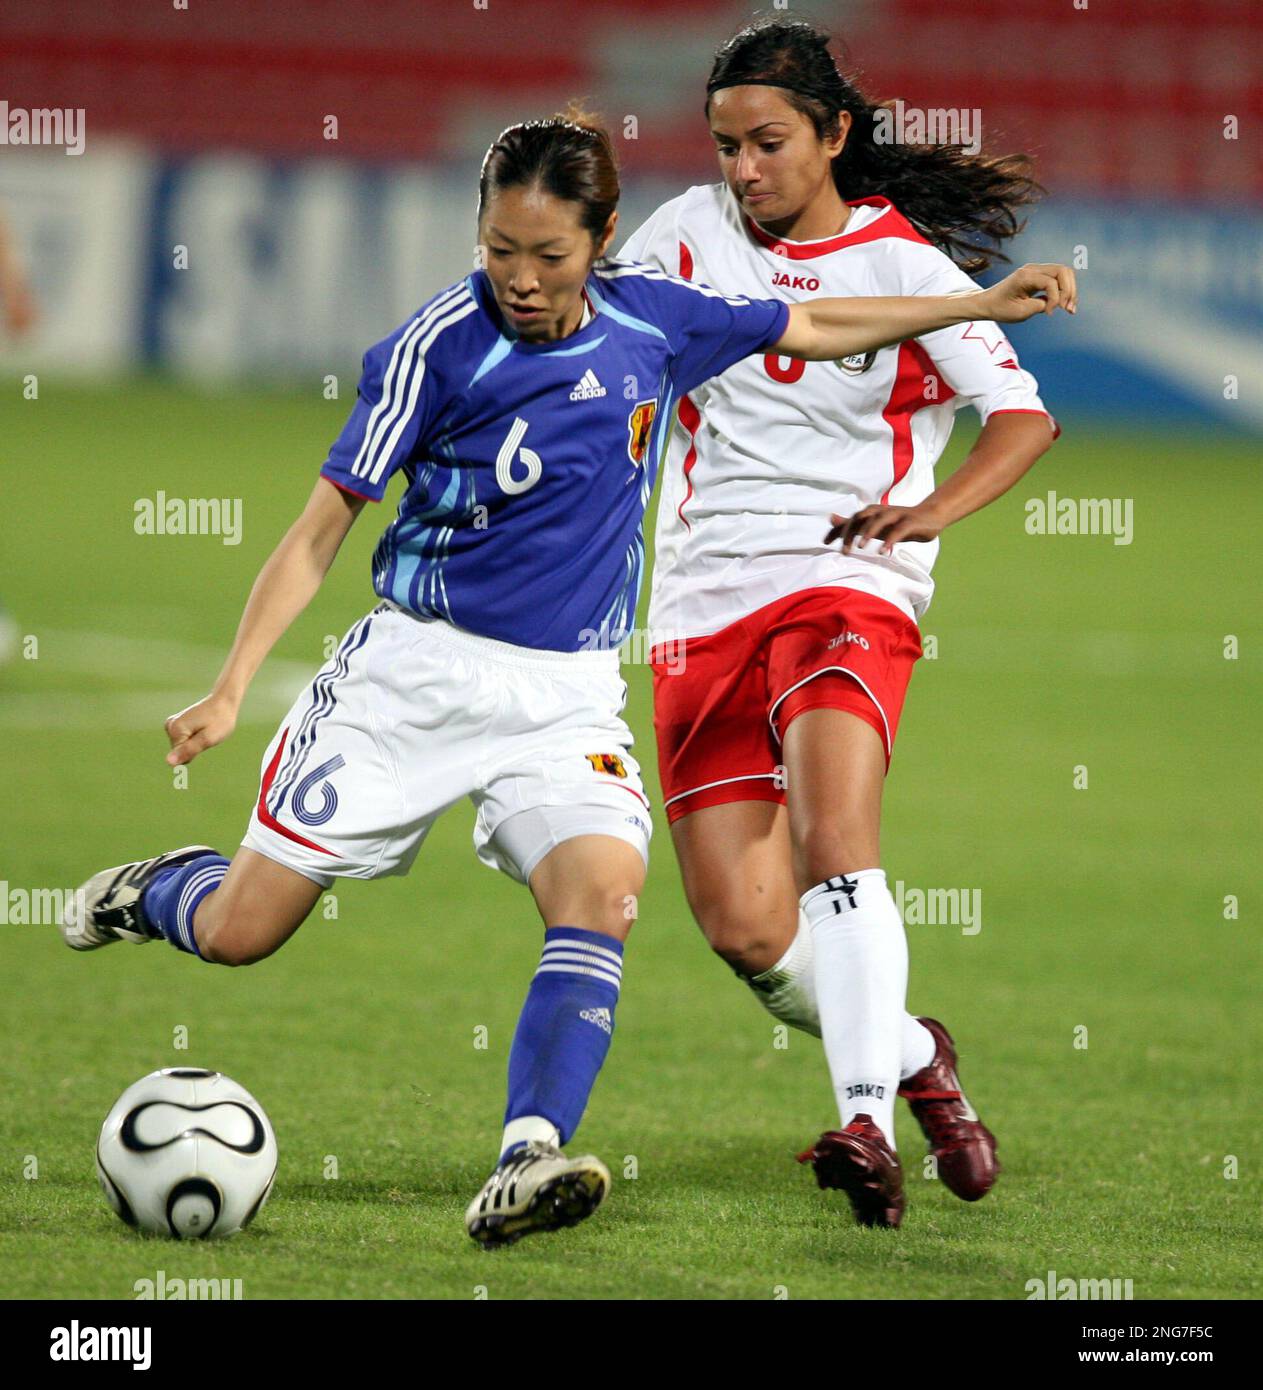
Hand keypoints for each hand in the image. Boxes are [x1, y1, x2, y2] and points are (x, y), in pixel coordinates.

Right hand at [164, 692, 238, 765]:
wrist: (224, 701)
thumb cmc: (220, 720)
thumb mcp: (208, 739)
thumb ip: (188, 751)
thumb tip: (168, 762)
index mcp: (175, 730)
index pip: (182, 758)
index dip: (197, 752)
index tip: (205, 738)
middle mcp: (169, 726)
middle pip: (181, 752)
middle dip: (196, 747)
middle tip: (207, 733)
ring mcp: (171, 724)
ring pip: (183, 747)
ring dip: (196, 742)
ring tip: (205, 729)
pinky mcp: (176, 724)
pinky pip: (184, 741)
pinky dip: (195, 738)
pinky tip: (201, 727)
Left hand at [825, 502, 946, 554]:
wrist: (930, 515)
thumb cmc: (897, 522)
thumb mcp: (873, 524)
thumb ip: (853, 523)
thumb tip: (831, 518)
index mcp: (872, 513)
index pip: (850, 520)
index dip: (837, 530)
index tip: (825, 543)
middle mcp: (881, 511)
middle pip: (861, 518)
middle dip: (851, 533)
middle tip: (844, 551)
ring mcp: (896, 515)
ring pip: (880, 520)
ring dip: (869, 532)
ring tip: (861, 547)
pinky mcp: (910, 521)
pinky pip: (899, 530)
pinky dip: (891, 540)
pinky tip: (884, 552)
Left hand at [975, 262, 1076, 322]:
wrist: (987, 303)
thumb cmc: (1000, 308)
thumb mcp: (1020, 312)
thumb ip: (1041, 305)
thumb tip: (1057, 302)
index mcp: (1025, 276)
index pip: (1051, 282)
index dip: (1056, 299)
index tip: (1049, 313)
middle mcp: (1032, 269)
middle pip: (1064, 271)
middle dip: (1069, 290)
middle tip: (1069, 309)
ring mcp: (1036, 270)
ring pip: (1064, 273)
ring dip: (1070, 290)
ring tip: (1070, 309)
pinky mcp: (1038, 276)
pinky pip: (1057, 278)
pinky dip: (1064, 290)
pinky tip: (1065, 304)